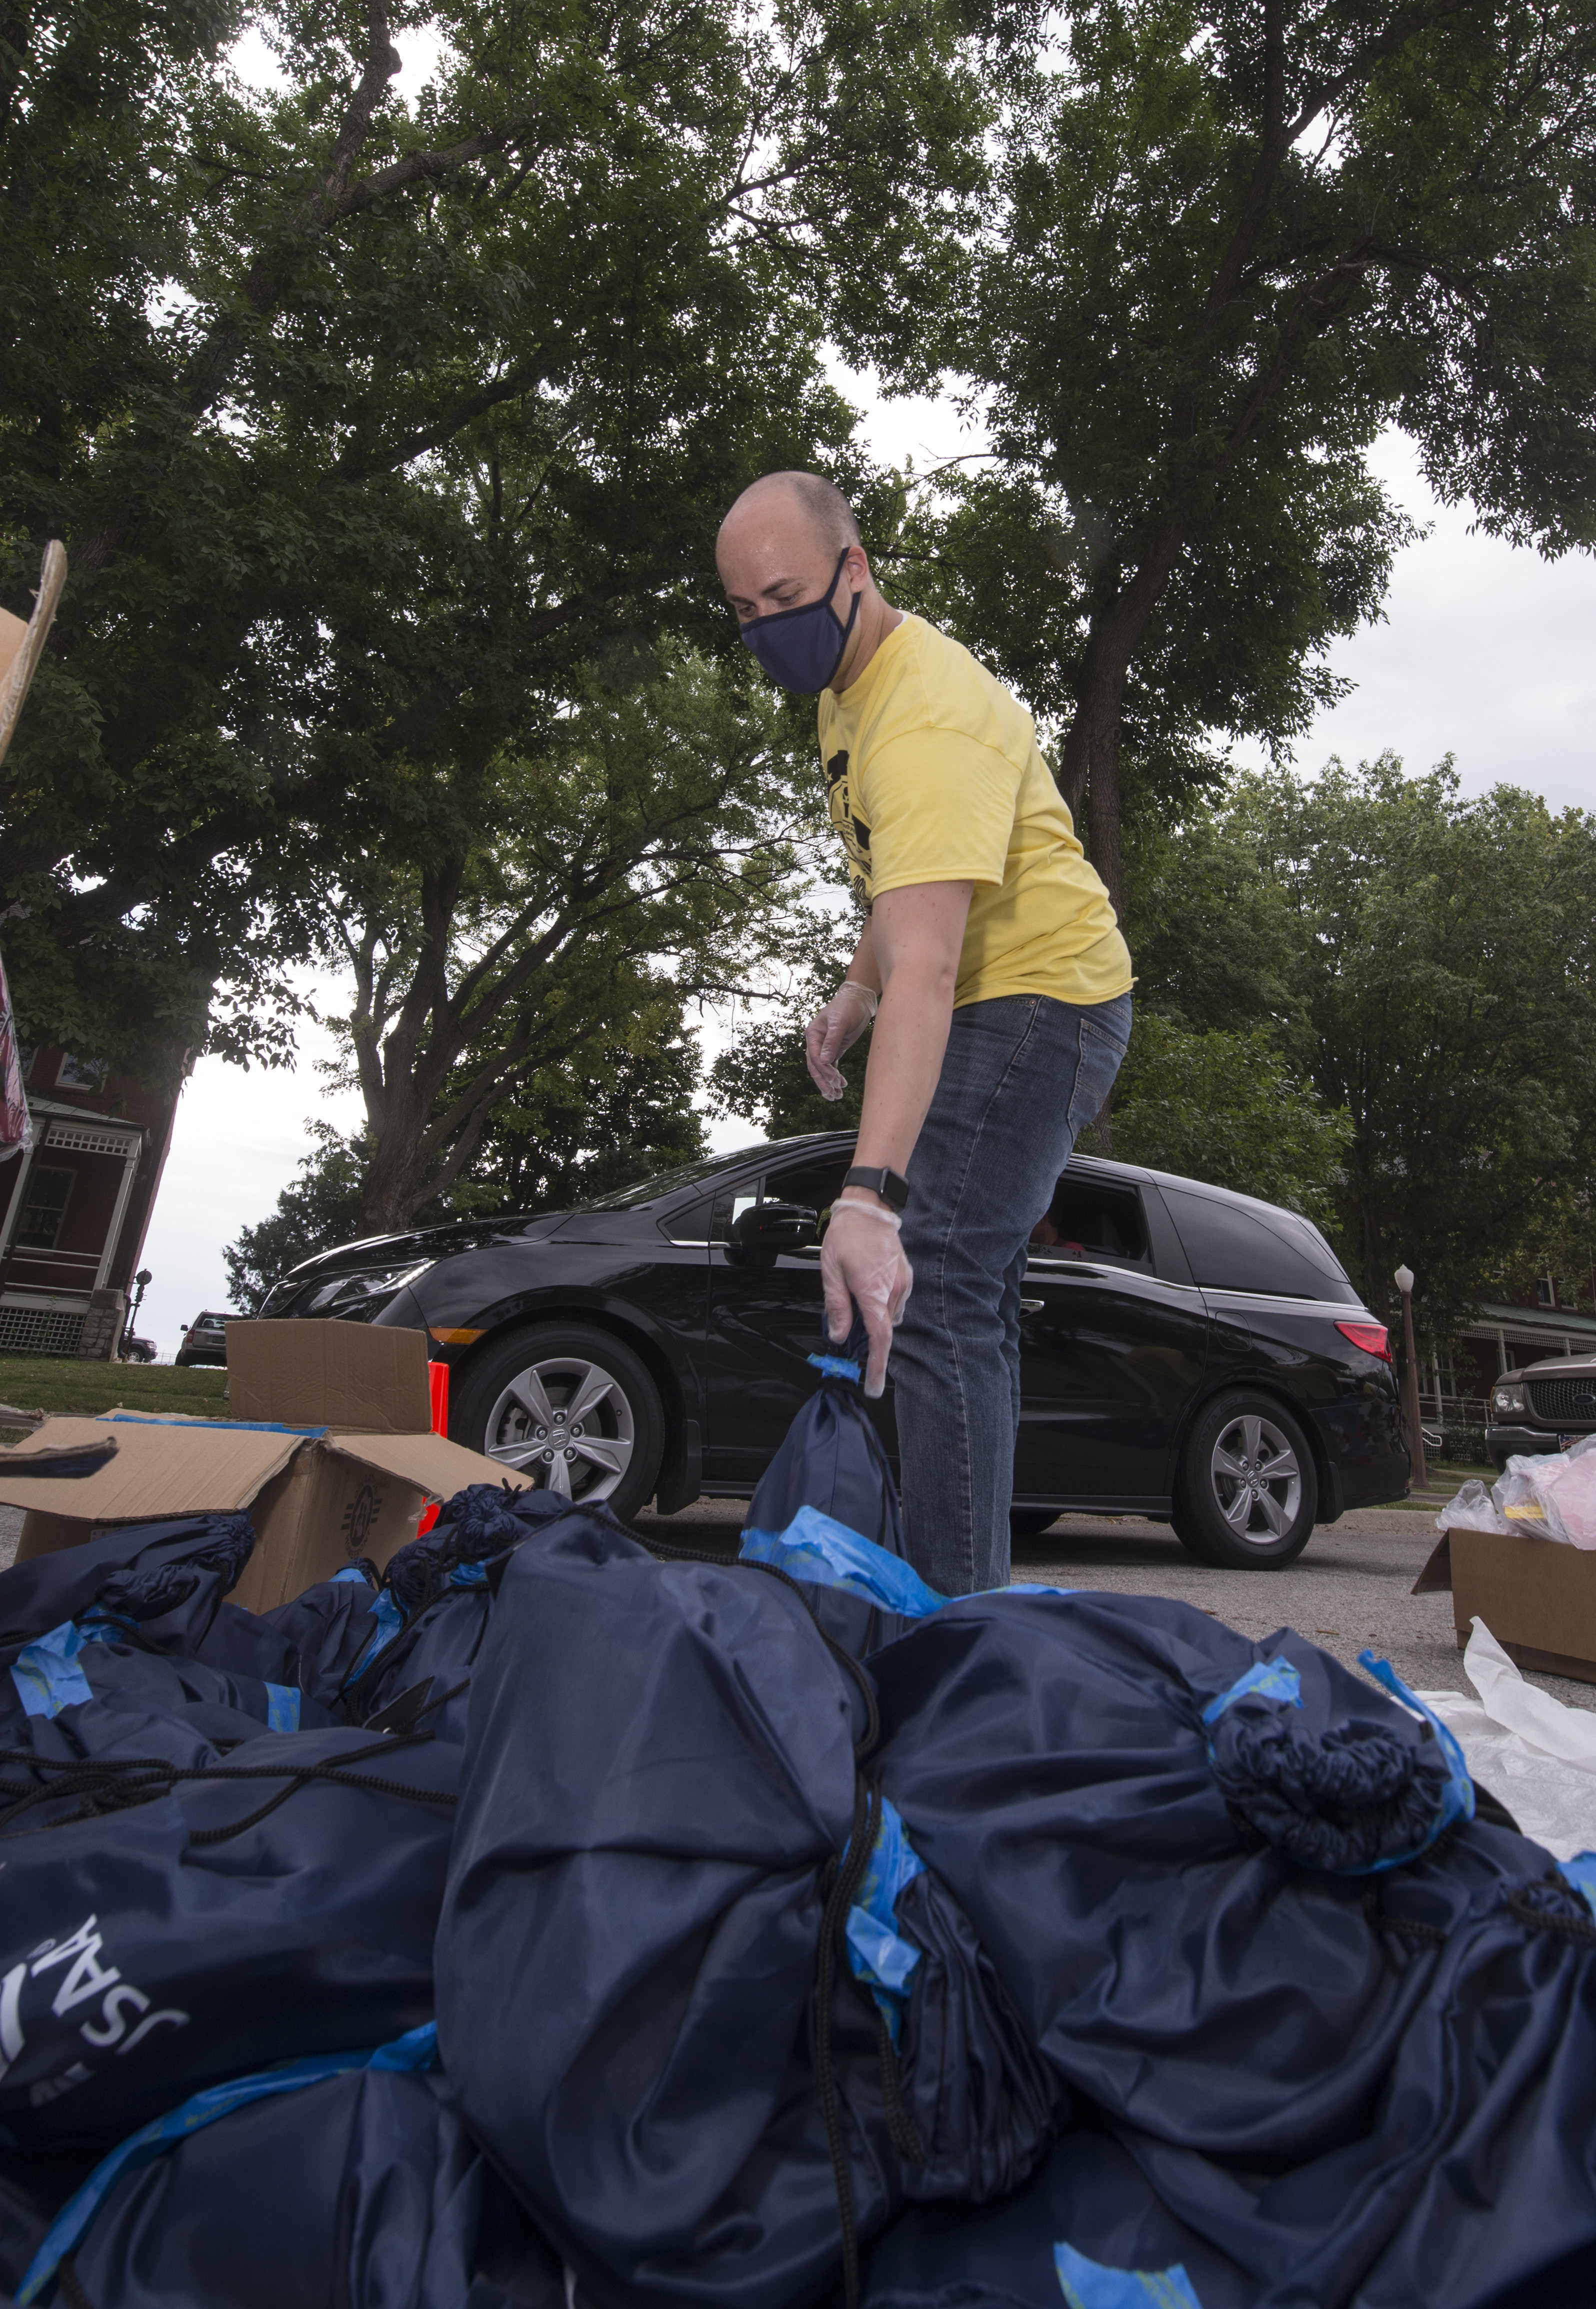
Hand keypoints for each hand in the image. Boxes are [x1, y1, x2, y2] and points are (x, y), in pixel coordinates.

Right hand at [804, 980, 875, 1100]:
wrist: (859, 1000)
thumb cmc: (848, 1007)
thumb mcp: (840, 1022)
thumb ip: (832, 1041)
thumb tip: (824, 1061)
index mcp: (813, 1034)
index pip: (815, 1057)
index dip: (824, 1070)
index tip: (835, 1080)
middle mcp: (816, 1042)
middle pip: (816, 1067)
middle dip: (824, 1082)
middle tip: (834, 1096)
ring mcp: (825, 1046)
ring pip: (823, 1069)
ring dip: (828, 1083)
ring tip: (836, 1097)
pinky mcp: (835, 1049)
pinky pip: (831, 1066)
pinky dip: (834, 1077)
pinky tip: (839, 1087)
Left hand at [820, 1197, 911, 1396]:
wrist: (868, 1208)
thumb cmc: (847, 1236)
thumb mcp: (831, 1272)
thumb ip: (838, 1307)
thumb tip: (840, 1335)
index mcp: (873, 1292)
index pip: (880, 1340)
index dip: (876, 1367)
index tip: (872, 1386)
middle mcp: (893, 1291)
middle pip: (883, 1329)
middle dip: (869, 1337)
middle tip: (850, 1328)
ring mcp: (903, 1284)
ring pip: (888, 1316)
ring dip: (874, 1317)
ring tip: (855, 1297)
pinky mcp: (906, 1277)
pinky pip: (894, 1302)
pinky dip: (881, 1304)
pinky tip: (867, 1288)